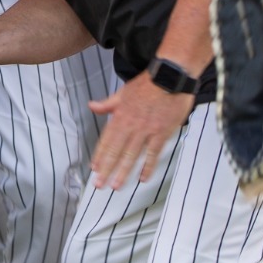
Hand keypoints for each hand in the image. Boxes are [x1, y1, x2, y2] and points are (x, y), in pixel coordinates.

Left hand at [88, 72, 194, 188]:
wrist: (170, 77)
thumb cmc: (147, 83)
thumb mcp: (123, 92)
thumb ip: (108, 104)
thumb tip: (92, 106)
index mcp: (120, 115)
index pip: (107, 139)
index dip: (100, 155)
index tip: (94, 168)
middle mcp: (130, 125)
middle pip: (116, 151)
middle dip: (107, 169)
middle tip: (100, 184)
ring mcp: (146, 130)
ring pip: (132, 155)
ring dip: (123, 172)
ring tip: (116, 186)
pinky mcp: (161, 133)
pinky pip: (153, 153)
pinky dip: (148, 166)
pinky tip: (143, 178)